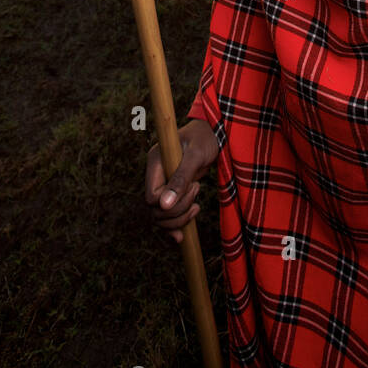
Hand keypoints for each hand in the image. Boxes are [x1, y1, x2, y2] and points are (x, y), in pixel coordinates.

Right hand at [145, 118, 219, 243]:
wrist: (216, 132)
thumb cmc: (206, 138)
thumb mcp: (196, 156)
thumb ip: (180, 179)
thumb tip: (164, 206)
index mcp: (155, 162)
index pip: (152, 196)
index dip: (170, 202)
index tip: (193, 188)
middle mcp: (156, 174)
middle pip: (155, 209)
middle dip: (177, 212)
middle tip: (197, 195)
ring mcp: (164, 183)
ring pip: (160, 216)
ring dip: (179, 219)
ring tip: (197, 206)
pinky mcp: (173, 191)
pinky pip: (168, 215)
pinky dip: (175, 226)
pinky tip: (182, 235)